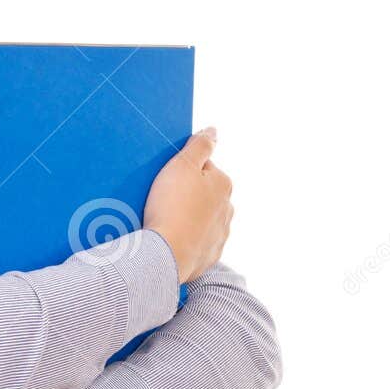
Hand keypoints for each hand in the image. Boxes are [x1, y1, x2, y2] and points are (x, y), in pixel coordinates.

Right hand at [143, 126, 232, 282]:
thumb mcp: (182, 165)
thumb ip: (200, 145)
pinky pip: (196, 243)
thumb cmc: (172, 207)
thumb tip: (213, 131)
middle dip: (186, 196)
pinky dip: (185, 240)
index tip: (166, 181)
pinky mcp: (209, 257)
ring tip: (164, 222)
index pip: (202, 168)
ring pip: (201, 220)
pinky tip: (170, 240)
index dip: (181, 172)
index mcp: (224, 184)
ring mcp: (220, 235)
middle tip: (162, 201)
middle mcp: (227, 209)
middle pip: (203, 194)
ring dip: (187, 219)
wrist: (167, 254)